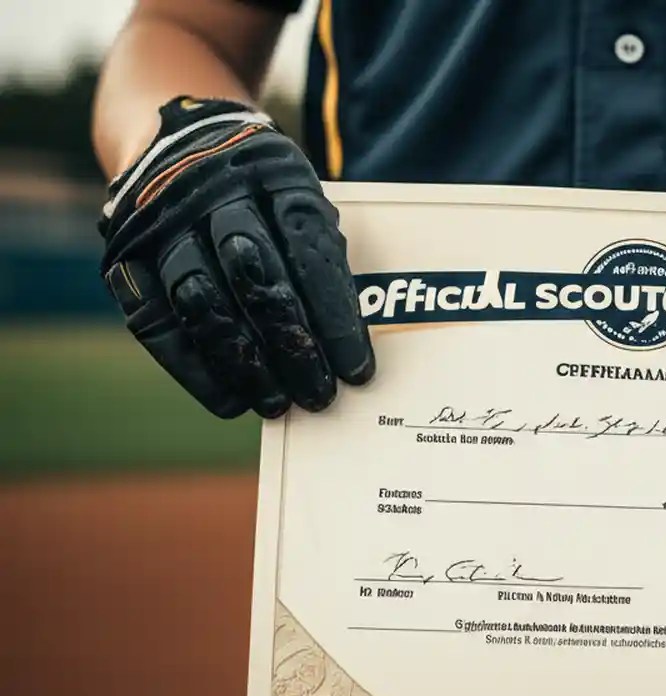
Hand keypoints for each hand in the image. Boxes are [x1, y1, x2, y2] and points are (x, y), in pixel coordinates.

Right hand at [98, 96, 374, 418]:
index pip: (311, 254)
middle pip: (256, 280)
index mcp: (273, 177)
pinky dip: (195, 369)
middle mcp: (213, 195)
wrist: (174, 141)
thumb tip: (347, 344)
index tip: (358, 369)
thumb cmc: (261, 190)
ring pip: (204, 304)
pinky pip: (158, 322)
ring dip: (243, 365)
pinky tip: (230, 400)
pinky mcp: (126, 255)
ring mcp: (163, 224)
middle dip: (292, 347)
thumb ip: (319, 256)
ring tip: (276, 403)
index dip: (335, 319)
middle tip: (319, 394)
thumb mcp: (299, 197)